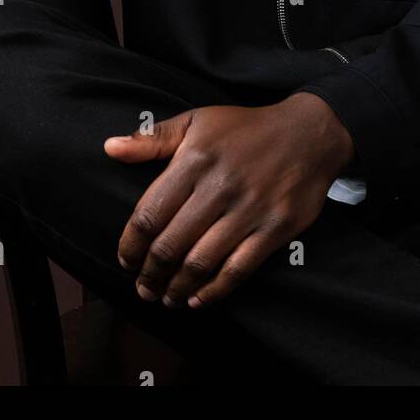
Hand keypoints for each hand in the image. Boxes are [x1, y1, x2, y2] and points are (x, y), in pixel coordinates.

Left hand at [103, 94, 354, 308]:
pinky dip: (214, 291)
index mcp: (195, 159)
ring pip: (201, 262)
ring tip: (166, 297)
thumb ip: (153, 138)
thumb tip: (110, 148)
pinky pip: (238, 270)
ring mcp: (250, 209)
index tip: (125, 259)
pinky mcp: (275, 228)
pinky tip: (198, 299)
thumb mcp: (197, 121)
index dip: (131, 245)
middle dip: (149, 274)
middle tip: (143, 287)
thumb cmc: (246, 128)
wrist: (309, 133)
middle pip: (171, 245)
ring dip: (176, 288)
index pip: (150, 214)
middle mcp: (220, 186)